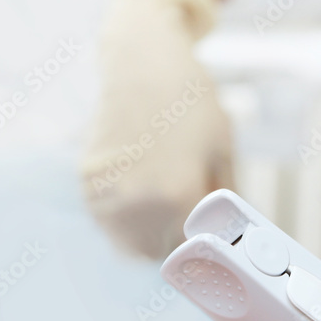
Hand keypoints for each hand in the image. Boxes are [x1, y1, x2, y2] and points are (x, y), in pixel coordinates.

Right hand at [82, 0, 233, 258]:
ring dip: (149, 239)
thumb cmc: (192, 106)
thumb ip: (225, 205)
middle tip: (190, 231)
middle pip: (159, 255)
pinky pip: (110, 221)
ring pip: (129, 245)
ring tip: (166, 210)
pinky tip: (143, 191)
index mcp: (178, 199)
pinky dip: (127, 218)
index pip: (192, 253)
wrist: (143, 65)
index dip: (203, 255)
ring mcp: (107, 195)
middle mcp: (137, 203)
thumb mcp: (224, 156)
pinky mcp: (88, 184)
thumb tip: (231, 241)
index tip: (210, 254)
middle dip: (177, 247)